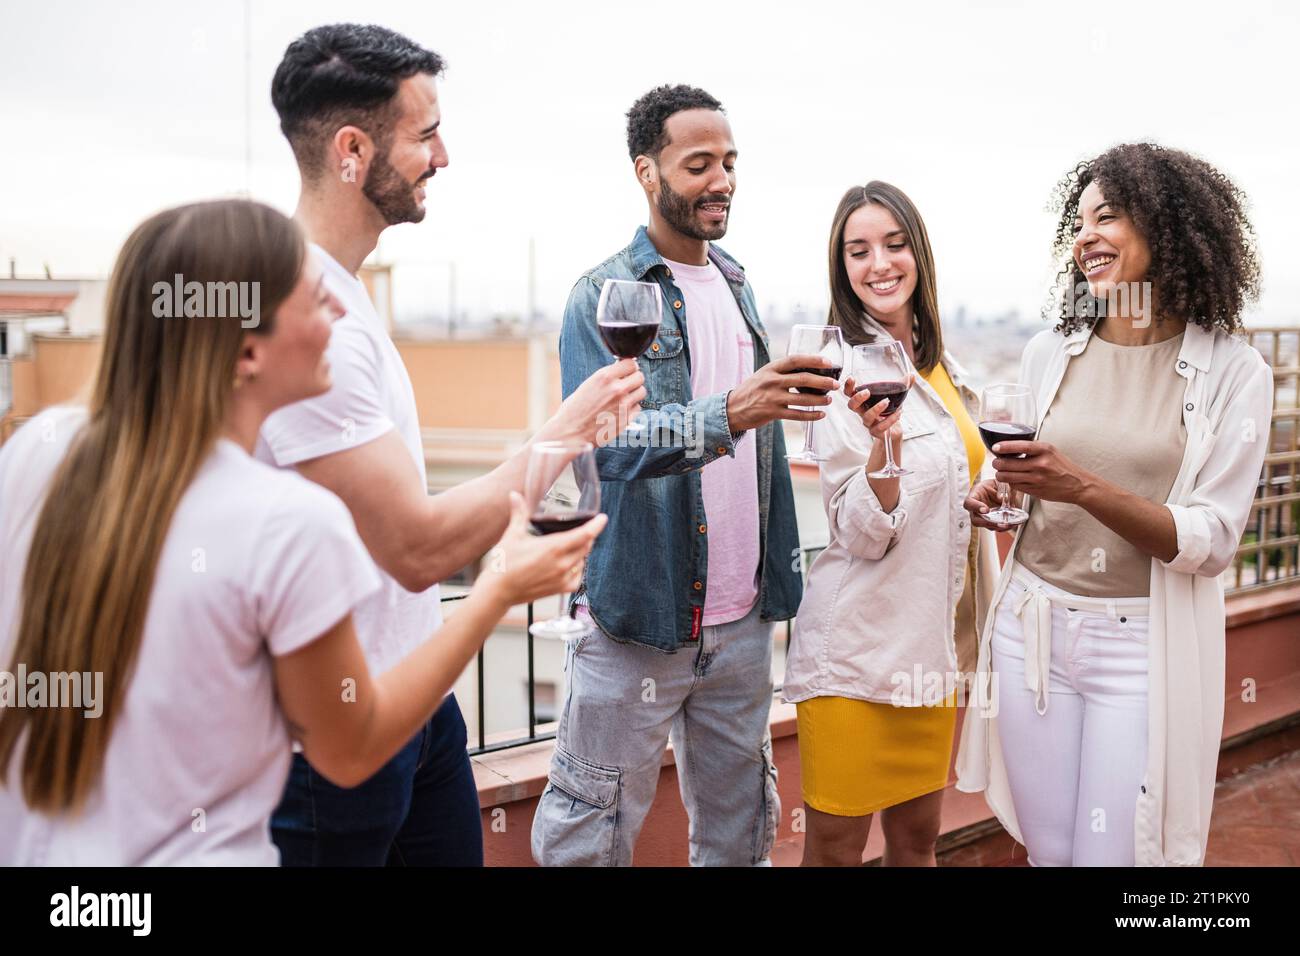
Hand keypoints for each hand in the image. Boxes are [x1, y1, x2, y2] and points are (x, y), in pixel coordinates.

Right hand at [478, 492, 606, 606]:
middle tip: (585, 529)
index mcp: (554, 547)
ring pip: (582, 561)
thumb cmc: (504, 563)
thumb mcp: (513, 535)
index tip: (602, 518)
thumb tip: (515, 495)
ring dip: (582, 552)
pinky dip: (577, 569)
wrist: (498, 591)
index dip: (596, 526)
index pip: (584, 535)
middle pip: (586, 547)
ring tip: (573, 545)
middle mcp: (562, 564)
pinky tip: (570, 565)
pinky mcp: (559, 589)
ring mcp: (562, 578)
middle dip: (587, 536)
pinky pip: (577, 578)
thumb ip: (519, 513)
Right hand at [546, 359, 645, 446]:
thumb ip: (606, 378)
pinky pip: (637, 408)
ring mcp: (624, 404)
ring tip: (624, 398)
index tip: (626, 371)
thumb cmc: (574, 409)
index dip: (629, 367)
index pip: (631, 363)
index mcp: (605, 377)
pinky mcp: (627, 419)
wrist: (571, 432)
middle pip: (640, 377)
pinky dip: (632, 409)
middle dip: (634, 379)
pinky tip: (620, 411)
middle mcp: (617, 389)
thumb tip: (620, 371)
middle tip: (627, 384)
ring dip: (635, 393)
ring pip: (642, 392)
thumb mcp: (588, 385)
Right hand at [726, 355, 836, 432]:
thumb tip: (808, 370)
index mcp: (771, 368)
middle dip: (823, 382)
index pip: (795, 360)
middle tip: (835, 384)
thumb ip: (782, 372)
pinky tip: (821, 415)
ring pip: (802, 399)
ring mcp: (772, 398)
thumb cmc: (751, 390)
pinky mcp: (772, 413)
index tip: (827, 362)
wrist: (732, 409)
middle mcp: (772, 381)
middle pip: (803, 379)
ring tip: (829, 399)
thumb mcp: (763, 375)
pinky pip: (797, 415)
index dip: (812, 360)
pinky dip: (811, 416)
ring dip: (819, 400)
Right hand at [843, 373, 909, 460]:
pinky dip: (889, 420)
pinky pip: (880, 427)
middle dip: (858, 398)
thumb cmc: (890, 411)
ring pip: (866, 417)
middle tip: (867, 392)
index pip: (850, 394)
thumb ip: (902, 385)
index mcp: (864, 401)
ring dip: (876, 408)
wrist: (893, 430)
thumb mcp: (896, 396)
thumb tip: (911, 375)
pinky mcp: (876, 432)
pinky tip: (897, 413)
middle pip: (852, 405)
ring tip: (887, 401)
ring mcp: (869, 422)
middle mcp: (863, 411)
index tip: (852, 379)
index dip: (848, 387)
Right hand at [964, 478, 1013, 530]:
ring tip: (1006, 524)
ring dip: (996, 526)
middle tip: (997, 522)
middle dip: (986, 522)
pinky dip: (1002, 528)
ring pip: (985, 525)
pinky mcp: (991, 521)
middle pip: (975, 519)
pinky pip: (994, 527)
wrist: (1004, 490)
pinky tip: (1010, 525)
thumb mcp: (1000, 482)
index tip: (986, 510)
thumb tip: (1001, 498)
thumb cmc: (997, 485)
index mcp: (976, 494)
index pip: (969, 502)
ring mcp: (983, 516)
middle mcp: (977, 507)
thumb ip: (1002, 489)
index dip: (975, 507)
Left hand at [991, 440, 1092, 503]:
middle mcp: (1040, 464)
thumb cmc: (1062, 466)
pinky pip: (1014, 486)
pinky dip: (1010, 482)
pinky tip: (1012, 479)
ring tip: (1001, 472)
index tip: (995, 448)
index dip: (1004, 447)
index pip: (1020, 446)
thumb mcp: (1050, 451)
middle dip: (997, 463)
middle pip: (1007, 464)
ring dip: (1000, 474)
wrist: (1078, 484)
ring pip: (1007, 477)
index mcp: (1044, 450)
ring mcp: (1037, 478)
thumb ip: (1032, 448)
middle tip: (996, 462)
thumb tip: (1008, 447)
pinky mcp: (1034, 490)